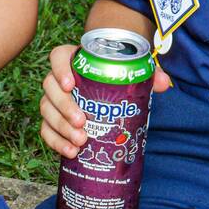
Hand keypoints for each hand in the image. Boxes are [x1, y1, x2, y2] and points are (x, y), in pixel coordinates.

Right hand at [39, 42, 171, 157]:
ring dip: (61, 127)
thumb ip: (148, 74)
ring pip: (47, 110)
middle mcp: (59, 79)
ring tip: (80, 140)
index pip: (58, 57)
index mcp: (73, 60)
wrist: (110, 95)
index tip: (70, 85)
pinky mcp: (53, 120)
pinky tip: (70, 152)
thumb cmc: (118, 79)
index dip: (60, 69)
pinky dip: (56, 142)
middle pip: (50, 88)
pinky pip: (46, 130)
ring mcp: (54, 100)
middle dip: (64, 107)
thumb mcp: (133, 73)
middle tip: (82, 122)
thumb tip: (162, 83)